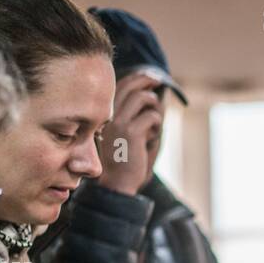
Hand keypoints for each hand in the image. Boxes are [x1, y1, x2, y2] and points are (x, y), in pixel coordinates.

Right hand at [96, 73, 163, 195]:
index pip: (119, 87)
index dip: (135, 79)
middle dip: (146, 79)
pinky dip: (157, 123)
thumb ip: (135, 118)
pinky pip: (151, 116)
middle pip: (129, 85)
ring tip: (156, 121)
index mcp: (105, 116)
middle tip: (159, 80)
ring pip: (141, 98)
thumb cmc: (124, 163)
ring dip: (154, 105)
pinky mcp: (131, 133)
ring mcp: (118, 123)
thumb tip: (154, 98)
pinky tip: (153, 137)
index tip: (148, 78)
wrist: (117, 184)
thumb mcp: (126, 137)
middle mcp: (109, 116)